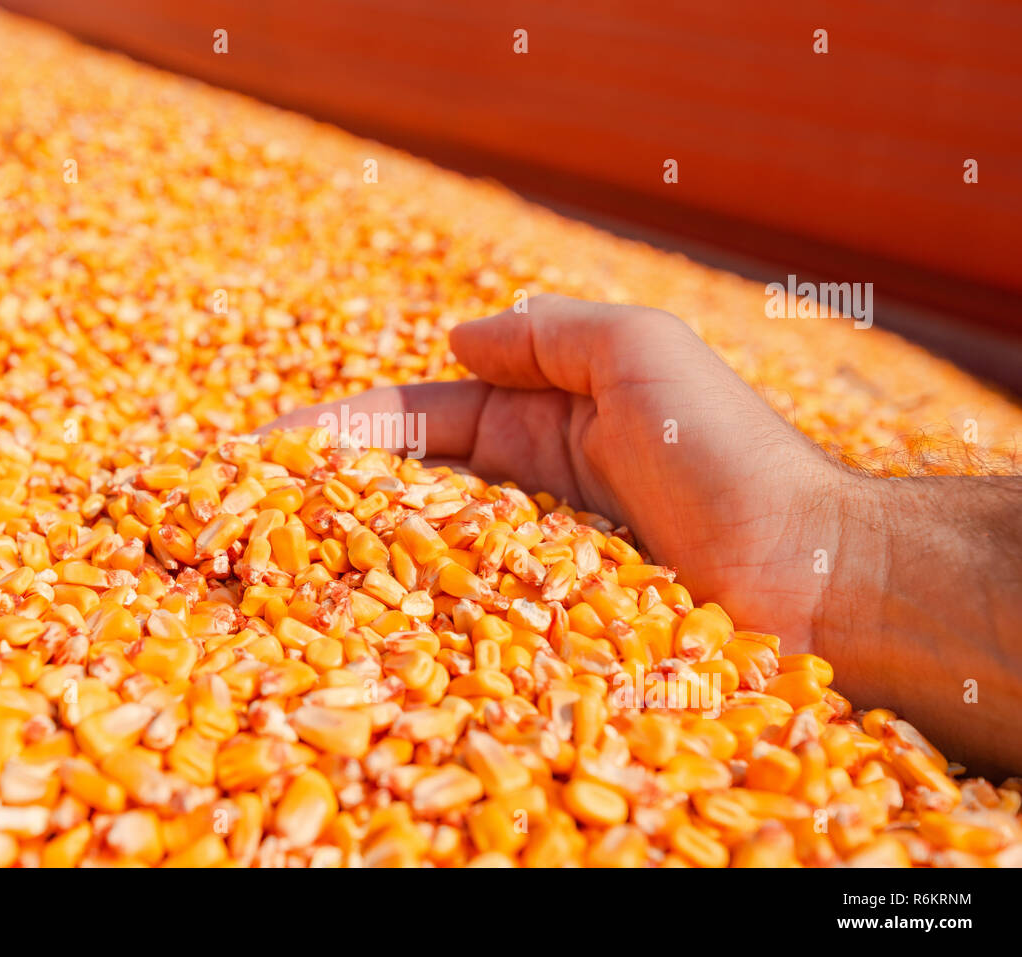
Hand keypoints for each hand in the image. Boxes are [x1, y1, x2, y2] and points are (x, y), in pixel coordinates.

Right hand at [267, 294, 853, 652]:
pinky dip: (416, 618)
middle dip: (332, 494)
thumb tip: (452, 340)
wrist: (816, 575)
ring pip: (431, 556)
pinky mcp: (556, 629)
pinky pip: (473, 618)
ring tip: (270, 568)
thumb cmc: (729, 456)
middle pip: (412, 489)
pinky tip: (356, 631)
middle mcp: (533, 489)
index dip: (348, 429)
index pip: (424, 417)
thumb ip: (550, 333)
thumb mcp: (641, 353)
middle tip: (241, 509)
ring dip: (357, 558)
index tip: (269, 446)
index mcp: (546, 418)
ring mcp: (541, 565)